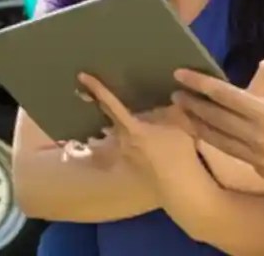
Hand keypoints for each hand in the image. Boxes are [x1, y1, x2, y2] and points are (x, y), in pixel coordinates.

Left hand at [77, 72, 196, 178]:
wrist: (181, 186)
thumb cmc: (179, 152)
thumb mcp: (180, 122)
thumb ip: (173, 106)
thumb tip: (173, 93)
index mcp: (132, 127)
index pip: (111, 104)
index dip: (98, 89)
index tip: (82, 76)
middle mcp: (123, 142)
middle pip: (108, 120)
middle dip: (100, 106)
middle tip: (88, 93)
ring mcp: (125, 157)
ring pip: (113, 137)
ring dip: (110, 128)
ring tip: (108, 119)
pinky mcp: (131, 167)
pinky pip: (121, 149)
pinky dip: (119, 143)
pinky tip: (125, 142)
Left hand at [172, 60, 263, 181]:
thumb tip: (252, 74)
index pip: (222, 95)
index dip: (198, 84)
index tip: (180, 75)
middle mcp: (258, 137)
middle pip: (215, 119)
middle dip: (191, 105)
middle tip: (174, 94)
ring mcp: (260, 158)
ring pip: (219, 141)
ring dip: (198, 126)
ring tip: (183, 114)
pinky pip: (236, 155)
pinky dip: (220, 143)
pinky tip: (209, 133)